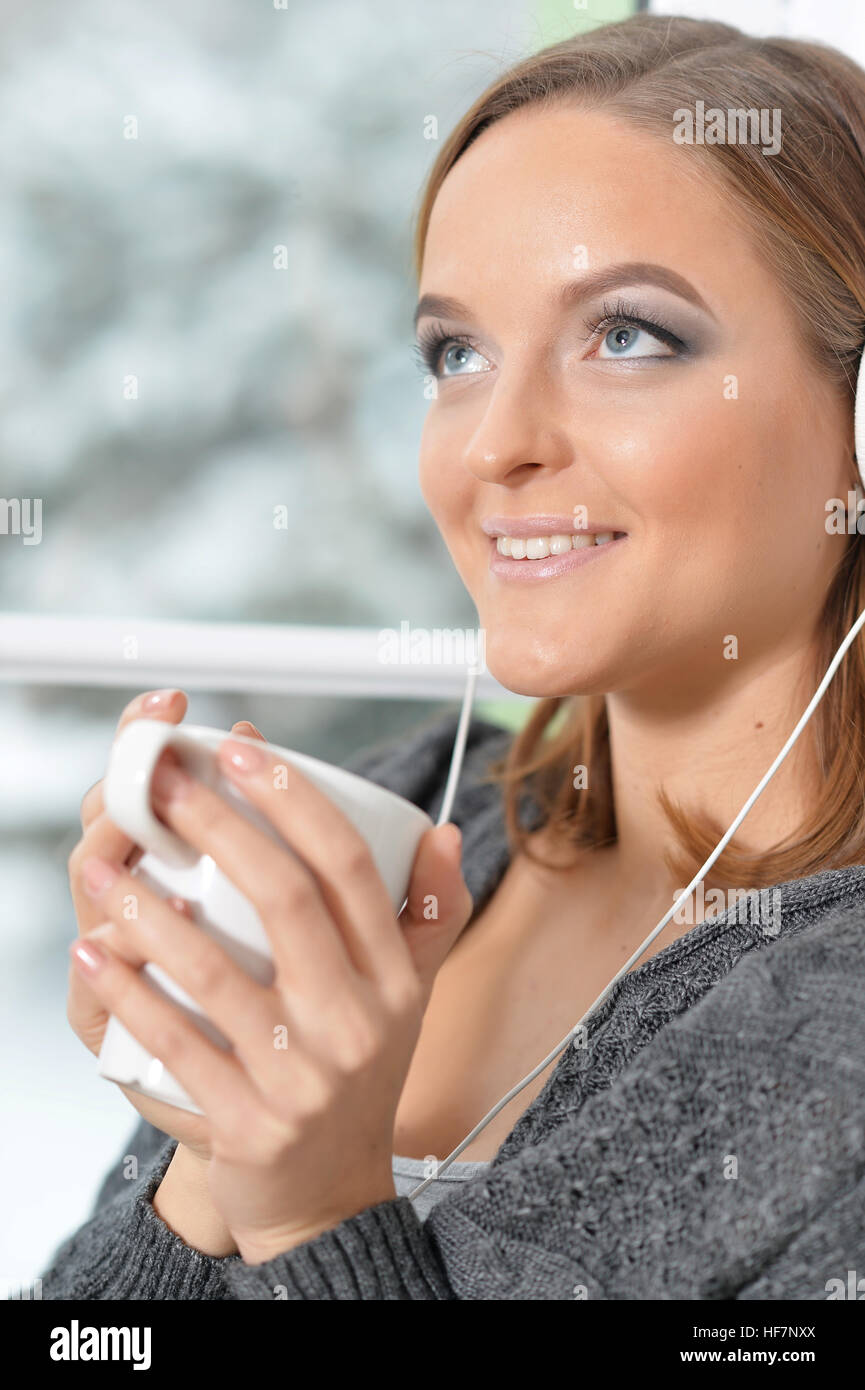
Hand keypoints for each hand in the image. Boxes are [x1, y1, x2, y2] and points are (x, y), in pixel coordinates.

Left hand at [69, 736, 471, 1263]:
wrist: (328, 1196)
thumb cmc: (361, 1075)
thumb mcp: (411, 995)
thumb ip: (432, 911)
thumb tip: (440, 828)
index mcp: (396, 978)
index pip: (351, 867)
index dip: (294, 798)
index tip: (239, 749)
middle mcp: (357, 1023)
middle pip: (286, 901)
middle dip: (216, 826)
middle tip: (162, 784)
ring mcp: (303, 1076)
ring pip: (217, 972)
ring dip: (149, 910)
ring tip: (105, 864)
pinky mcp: (247, 1121)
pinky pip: (176, 1044)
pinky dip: (128, 994)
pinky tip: (94, 952)